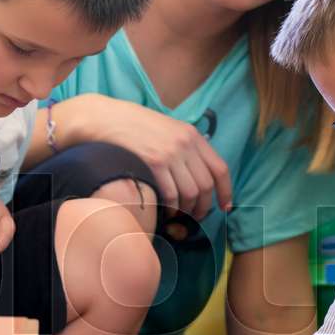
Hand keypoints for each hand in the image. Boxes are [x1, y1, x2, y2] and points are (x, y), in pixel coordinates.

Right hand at [73, 95, 232, 221]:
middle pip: (206, 186)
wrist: (108, 118)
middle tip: (196, 216)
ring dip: (187, 210)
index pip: (220, 169)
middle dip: (203, 206)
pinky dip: (171, 207)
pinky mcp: (153, 163)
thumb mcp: (169, 129)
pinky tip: (166, 211)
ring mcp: (170, 153)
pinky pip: (171, 193)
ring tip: (179, 215)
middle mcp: (185, 144)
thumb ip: (186, 148)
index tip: (224, 206)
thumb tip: (200, 173)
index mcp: (193, 136)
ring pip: (190, 193)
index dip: (225, 191)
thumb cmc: (137, 126)